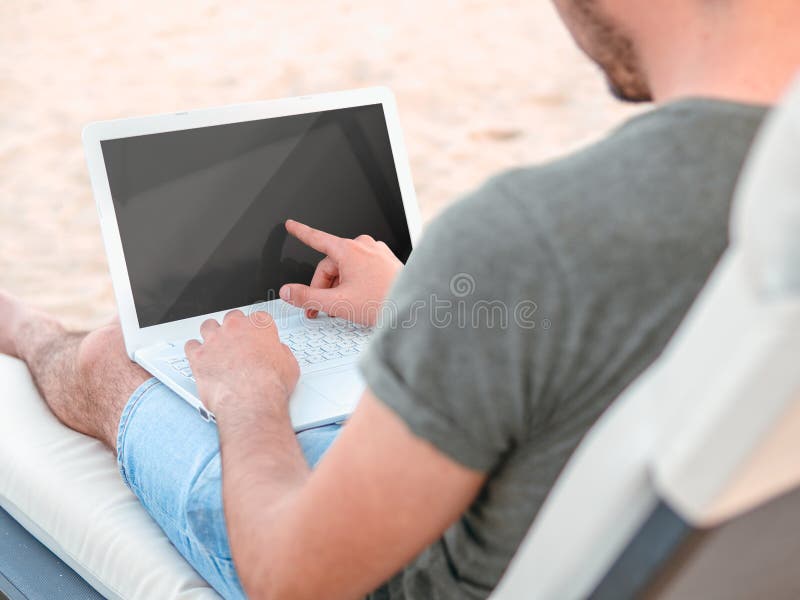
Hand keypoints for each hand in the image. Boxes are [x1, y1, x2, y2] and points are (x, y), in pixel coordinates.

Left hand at [184, 310, 299, 419]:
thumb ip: (281, 353)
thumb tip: (279, 354)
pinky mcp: (199, 355)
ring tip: (215, 346)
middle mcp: (236, 328)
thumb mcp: (289, 365)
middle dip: (234, 328)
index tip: (258, 337)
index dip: (257, 329)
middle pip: (232, 318)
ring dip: (212, 335)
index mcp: (260, 326)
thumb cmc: (269, 384)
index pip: (259, 317)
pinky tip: (200, 358)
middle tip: (237, 342)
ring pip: (208, 326)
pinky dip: (194, 351)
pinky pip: (191, 346)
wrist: (251, 400)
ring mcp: (215, 340)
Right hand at [279, 220, 403, 326]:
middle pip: (331, 264)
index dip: (301, 232)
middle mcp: (364, 246)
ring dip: (339, 287)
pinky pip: (362, 269)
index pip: (317, 238)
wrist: (416, 307)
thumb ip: (307, 297)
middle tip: (321, 309)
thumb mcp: (338, 303)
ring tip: (345, 308)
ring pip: (346, 268)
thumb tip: (288, 292)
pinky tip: (359, 300)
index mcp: (349, 250)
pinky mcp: (386, 262)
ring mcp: (377, 253)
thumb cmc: (384, 302)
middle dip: (323, 287)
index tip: (291, 225)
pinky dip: (355, 283)